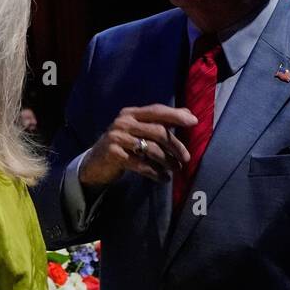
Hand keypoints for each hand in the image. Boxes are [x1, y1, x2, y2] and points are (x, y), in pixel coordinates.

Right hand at [80, 104, 195, 186]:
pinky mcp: (114, 154)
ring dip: (167, 161)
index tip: (194, 122)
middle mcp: (123, 122)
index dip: (175, 115)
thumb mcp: (139, 130)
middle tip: (186, 158)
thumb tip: (189, 114)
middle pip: (157, 131)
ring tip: (176, 169)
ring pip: (151, 149)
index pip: (156, 111)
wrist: (95, 163)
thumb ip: (161, 121)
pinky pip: (141, 164)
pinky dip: (155, 172)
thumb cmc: (123, 145)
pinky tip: (163, 178)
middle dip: (175, 146)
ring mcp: (117, 138)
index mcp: (131, 113)